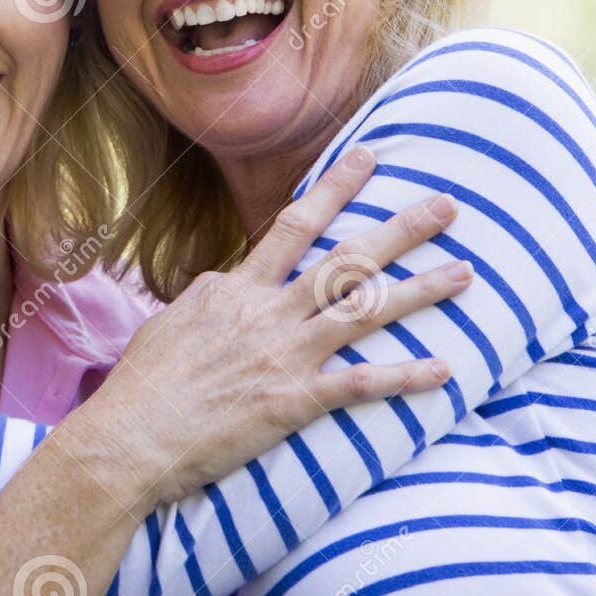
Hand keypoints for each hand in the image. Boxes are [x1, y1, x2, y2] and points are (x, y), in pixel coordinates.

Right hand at [84, 146, 467, 514]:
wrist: (130, 437)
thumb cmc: (142, 385)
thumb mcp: (170, 323)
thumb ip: (208, 298)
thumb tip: (227, 282)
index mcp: (235, 290)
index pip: (294, 226)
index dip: (336, 188)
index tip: (369, 158)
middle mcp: (267, 314)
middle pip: (346, 260)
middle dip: (401, 228)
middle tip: (446, 204)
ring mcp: (284, 356)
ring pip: (365, 311)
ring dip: (420, 291)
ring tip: (465, 274)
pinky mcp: (293, 402)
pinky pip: (361, 384)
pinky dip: (405, 377)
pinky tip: (444, 370)